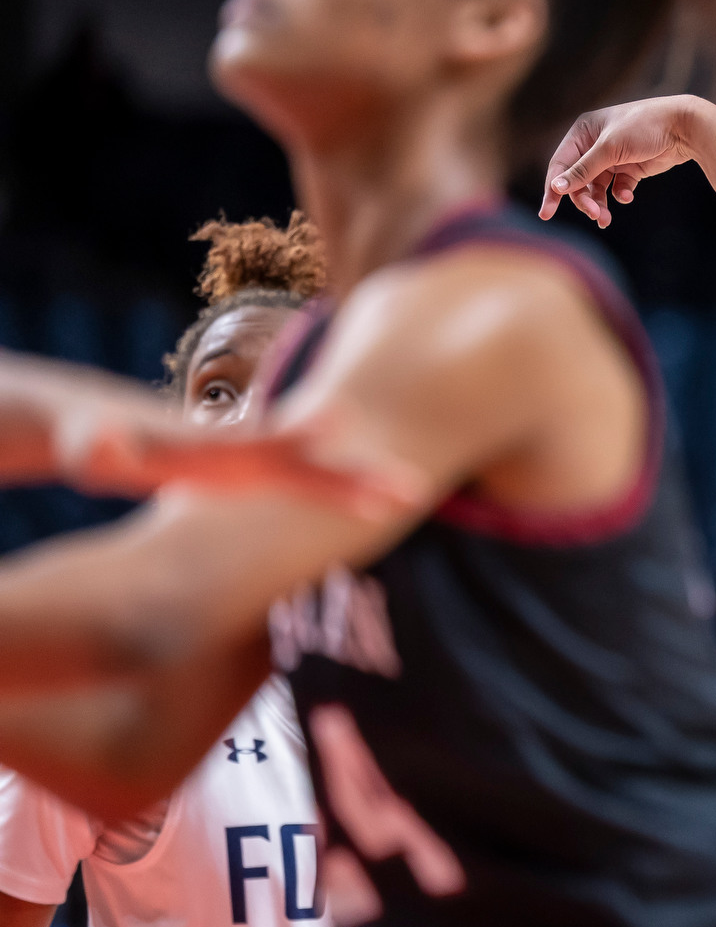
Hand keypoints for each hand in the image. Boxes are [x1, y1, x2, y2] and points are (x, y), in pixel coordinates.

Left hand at [43, 387, 424, 518]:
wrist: (101, 421)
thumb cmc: (90, 436)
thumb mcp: (88, 442)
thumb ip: (98, 446)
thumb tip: (98, 446)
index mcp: (215, 446)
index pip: (270, 447)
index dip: (304, 444)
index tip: (341, 432)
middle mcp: (245, 449)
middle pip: (314, 461)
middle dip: (361, 473)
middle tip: (414, 489)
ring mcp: (251, 462)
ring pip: (319, 473)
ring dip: (364, 484)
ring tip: (416, 494)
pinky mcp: (249, 474)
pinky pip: (306, 485)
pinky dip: (343, 492)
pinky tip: (377, 505)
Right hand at [539, 96, 707, 227]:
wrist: (683, 127)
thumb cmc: (643, 128)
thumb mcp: (609, 149)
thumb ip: (583, 170)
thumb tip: (556, 187)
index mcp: (583, 132)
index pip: (561, 165)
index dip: (553, 189)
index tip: (546, 213)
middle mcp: (594, 145)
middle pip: (578, 180)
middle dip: (583, 199)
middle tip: (595, 215)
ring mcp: (613, 158)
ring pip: (597, 188)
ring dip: (599, 203)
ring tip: (605, 218)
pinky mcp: (630, 168)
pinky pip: (617, 188)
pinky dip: (620, 195)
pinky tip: (627, 196)